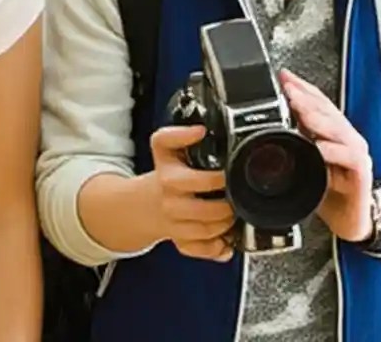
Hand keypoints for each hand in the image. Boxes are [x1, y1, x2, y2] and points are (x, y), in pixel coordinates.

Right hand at [147, 125, 236, 261]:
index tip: (226, 175)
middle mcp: (170, 204)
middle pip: (206, 211)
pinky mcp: (180, 242)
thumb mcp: (163, 149)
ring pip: (206, 232)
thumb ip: (177, 135)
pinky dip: (217, 248)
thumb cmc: (164, 175)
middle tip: (236, 196)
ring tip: (232, 213)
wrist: (144, 204)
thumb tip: (199, 131)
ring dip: (225, 225)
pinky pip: (200, 250)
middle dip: (227, 205)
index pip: (195, 181)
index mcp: (168, 179)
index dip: (215, 179)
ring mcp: (175, 225)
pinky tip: (225, 239)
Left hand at [281, 70, 374, 242]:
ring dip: (318, 118)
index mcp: (333, 135)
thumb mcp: (306, 165)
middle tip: (289, 88)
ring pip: (339, 129)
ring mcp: (356, 155)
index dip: (302, 88)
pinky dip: (334, 151)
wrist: (353, 223)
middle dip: (307, 97)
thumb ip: (296, 144)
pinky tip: (319, 148)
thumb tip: (272, 126)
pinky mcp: (362, 174)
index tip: (284, 77)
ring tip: (300, 109)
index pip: (318, 104)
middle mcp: (347, 140)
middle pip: (328, 111)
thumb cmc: (329, 193)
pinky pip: (350, 158)